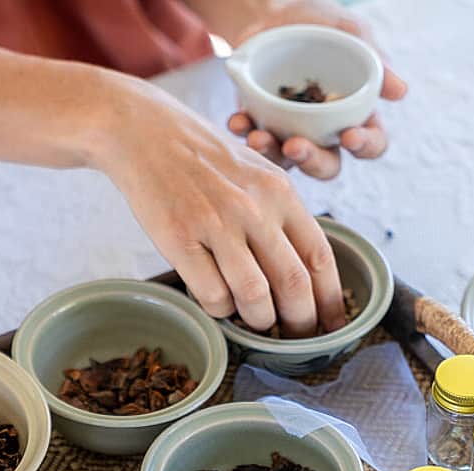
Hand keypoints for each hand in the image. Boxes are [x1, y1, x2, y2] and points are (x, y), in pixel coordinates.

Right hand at [93, 75, 346, 336]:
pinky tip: (218, 301)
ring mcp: (215, 223)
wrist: (142, 131)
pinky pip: (212, 294)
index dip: (331, 299)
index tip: (332, 324)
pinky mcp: (179, 238)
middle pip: (294, 283)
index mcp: (280, 192)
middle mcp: (253, 207)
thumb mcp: (255, 172)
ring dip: (259, 320)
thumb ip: (282, 215)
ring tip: (255, 321)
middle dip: (301, 322)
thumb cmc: (202, 157)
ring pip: (255, 296)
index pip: (320, 256)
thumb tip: (307, 273)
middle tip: (295, 336)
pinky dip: (220, 310)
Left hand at [225, 0, 407, 179]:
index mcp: (356, 116)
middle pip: (327, 165)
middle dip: (313, 161)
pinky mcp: (261, 125)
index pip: (371, 144)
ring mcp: (291, 133)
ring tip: (258, 137)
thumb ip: (374, 60)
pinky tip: (238, 121)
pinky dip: (244, 132)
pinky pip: (253, 139)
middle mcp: (325, 134)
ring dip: (273, 154)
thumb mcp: (349, 33)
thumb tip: (399, 91)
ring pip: (287, 161)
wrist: (275, 14)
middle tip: (296, 145)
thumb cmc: (322, 26)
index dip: (365, 147)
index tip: (350, 135)